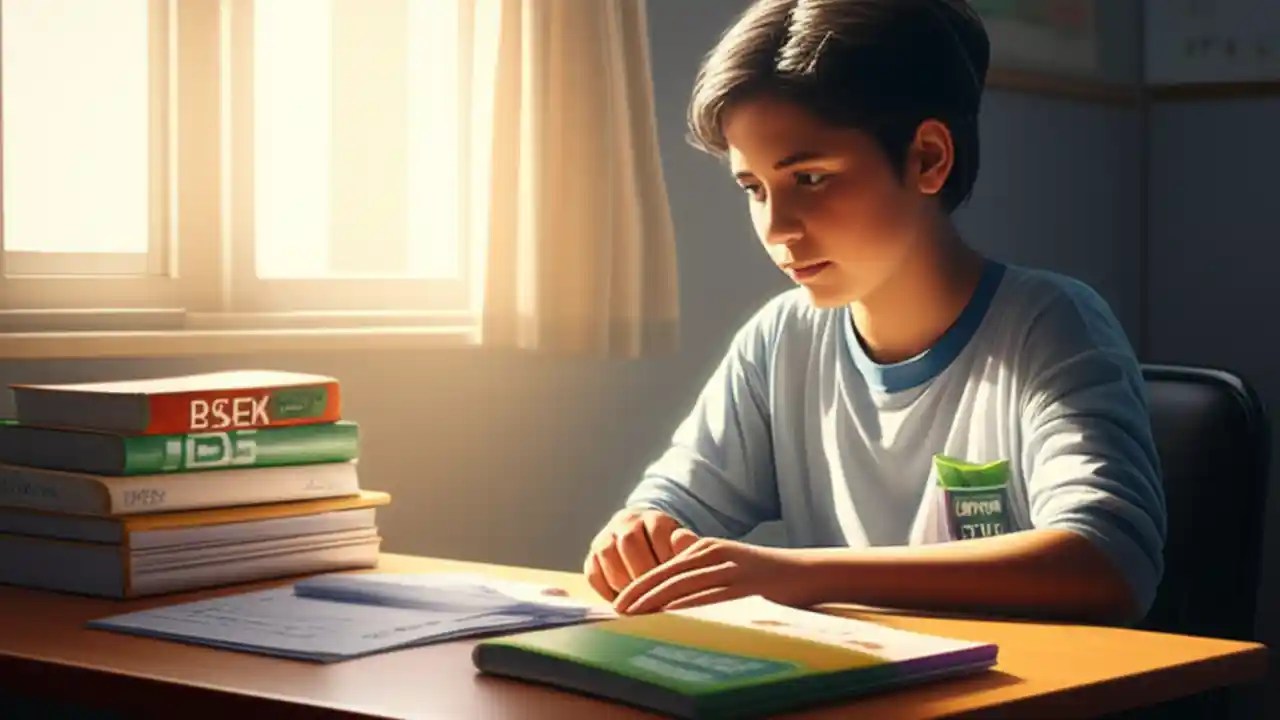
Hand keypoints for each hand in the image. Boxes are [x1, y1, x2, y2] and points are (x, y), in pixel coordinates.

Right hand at [583, 509, 699, 601]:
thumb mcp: (683, 548)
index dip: (666, 558)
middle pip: (629, 542)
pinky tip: (622, 603)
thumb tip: (681, 540)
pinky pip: (592, 573)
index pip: (657, 532)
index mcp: (654, 517)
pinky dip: (605, 591)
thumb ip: (687, 547)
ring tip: (638, 603)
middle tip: (655, 597)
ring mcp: (605, 537)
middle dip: (643, 573)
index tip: (675, 581)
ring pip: (607, 554)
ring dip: (623, 582)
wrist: (647, 550)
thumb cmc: (670, 555)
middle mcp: (626, 521)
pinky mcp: (591, 557)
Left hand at [612, 537, 819, 614]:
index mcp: (705, 548)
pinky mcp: (745, 586)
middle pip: (668, 575)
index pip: (664, 567)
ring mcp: (730, 569)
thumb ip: (699, 569)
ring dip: (656, 603)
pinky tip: (672, 620)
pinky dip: (689, 609)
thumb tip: (672, 582)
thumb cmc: (762, 575)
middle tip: (617, 612)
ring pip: (684, 586)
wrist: (804, 572)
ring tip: (635, 618)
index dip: (639, 585)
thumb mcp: (726, 563)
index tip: (618, 602)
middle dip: (639, 594)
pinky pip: (711, 599)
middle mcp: (714, 554)